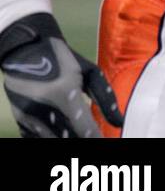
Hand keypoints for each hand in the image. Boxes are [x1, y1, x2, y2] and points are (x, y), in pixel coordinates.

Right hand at [0, 12, 121, 137]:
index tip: (105, 141)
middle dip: (81, 139)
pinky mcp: (19, 117)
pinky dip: (49, 137)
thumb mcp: (90, 72)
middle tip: (94, 137)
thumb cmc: (65, 59)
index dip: (96, 137)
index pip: (84, 128)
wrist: (27, 49)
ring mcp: (28, 115)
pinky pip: (36, 136)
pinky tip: (61, 134)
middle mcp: (44, 108)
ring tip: (78, 135)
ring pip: (51, 139)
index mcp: (64, 94)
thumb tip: (119, 122)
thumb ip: (105, 98)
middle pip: (67, 137)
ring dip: (66, 139)